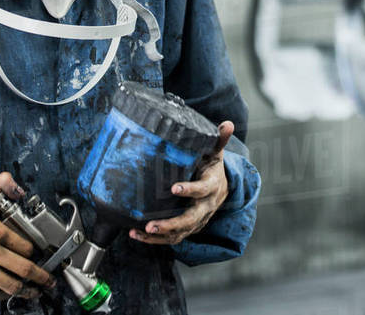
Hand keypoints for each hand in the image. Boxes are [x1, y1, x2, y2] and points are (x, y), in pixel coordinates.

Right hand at [0, 172, 54, 301]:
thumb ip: (1, 184)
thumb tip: (18, 187)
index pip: (25, 246)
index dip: (35, 251)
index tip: (38, 254)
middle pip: (23, 268)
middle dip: (41, 276)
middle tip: (49, 280)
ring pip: (10, 285)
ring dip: (26, 290)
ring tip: (35, 292)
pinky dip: (2, 295)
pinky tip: (9, 293)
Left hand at [130, 121, 234, 245]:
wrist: (222, 188)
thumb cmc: (212, 167)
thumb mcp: (216, 153)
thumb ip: (218, 139)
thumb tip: (228, 124)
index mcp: (212, 186)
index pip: (203, 190)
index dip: (190, 190)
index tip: (174, 188)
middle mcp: (205, 207)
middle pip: (190, 220)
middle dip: (170, 224)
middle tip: (151, 224)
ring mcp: (197, 220)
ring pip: (180, 234)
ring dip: (159, 236)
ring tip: (140, 232)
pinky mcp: (188, 228)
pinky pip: (172, 238)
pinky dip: (154, 240)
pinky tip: (136, 234)